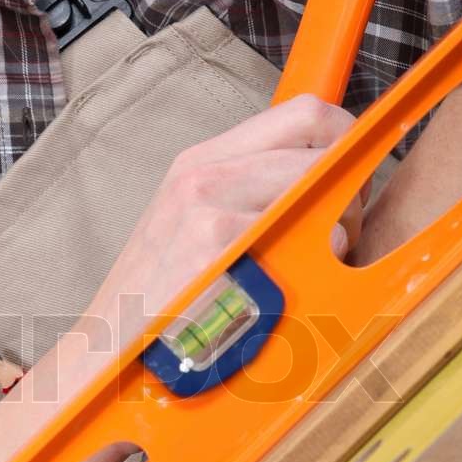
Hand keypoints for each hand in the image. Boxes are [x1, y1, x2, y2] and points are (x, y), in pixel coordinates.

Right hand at [82, 95, 368, 359]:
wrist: (109, 349)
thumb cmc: (160, 298)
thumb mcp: (189, 224)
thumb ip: (247, 192)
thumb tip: (322, 177)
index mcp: (200, 161)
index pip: (302, 112)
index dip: (345, 136)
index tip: (351, 174)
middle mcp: (202, 174)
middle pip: (319, 146)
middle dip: (349, 188)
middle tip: (343, 229)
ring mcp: (205, 209)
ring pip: (316, 189)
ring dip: (338, 225)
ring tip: (317, 259)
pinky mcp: (213, 248)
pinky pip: (302, 236)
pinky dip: (316, 259)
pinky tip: (295, 283)